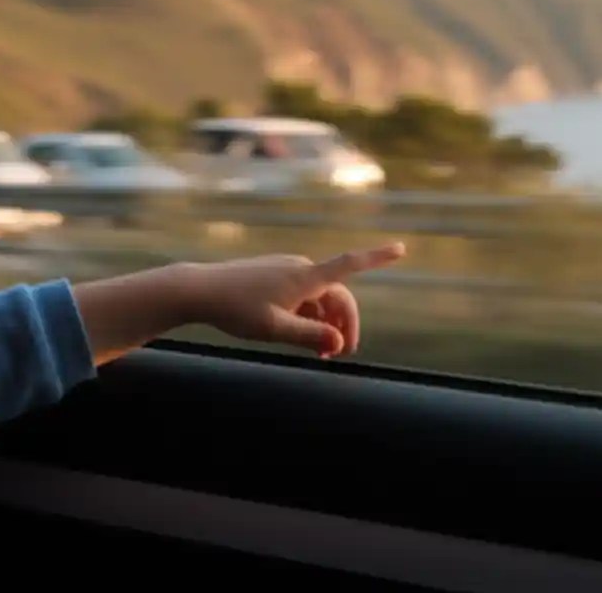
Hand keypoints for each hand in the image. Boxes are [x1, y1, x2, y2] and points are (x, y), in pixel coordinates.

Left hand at [185, 242, 406, 357]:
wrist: (200, 290)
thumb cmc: (236, 310)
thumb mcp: (274, 330)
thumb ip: (310, 335)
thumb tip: (339, 339)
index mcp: (304, 278)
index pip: (349, 265)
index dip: (377, 257)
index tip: (401, 248)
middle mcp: (300, 269)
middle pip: (337, 295)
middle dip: (344, 323)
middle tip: (341, 354)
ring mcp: (286, 272)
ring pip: (319, 298)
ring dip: (326, 323)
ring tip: (321, 353)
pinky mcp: (275, 277)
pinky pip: (303, 297)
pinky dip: (310, 316)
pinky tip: (302, 336)